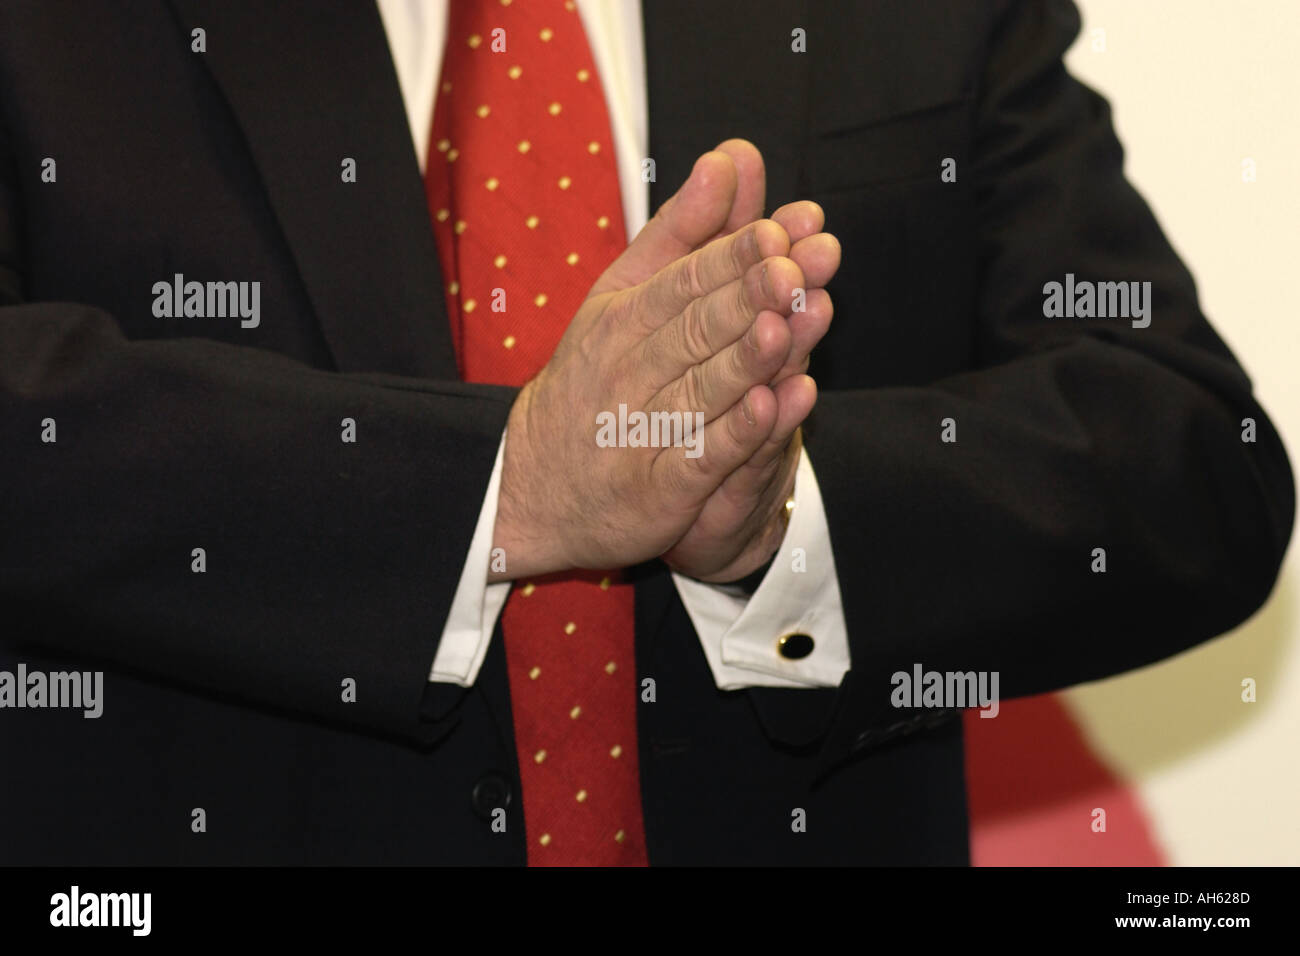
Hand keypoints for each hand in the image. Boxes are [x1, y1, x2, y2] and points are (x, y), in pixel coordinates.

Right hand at [492, 149, 811, 579]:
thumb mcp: (624, 296)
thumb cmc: (594, 379)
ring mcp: (641, 433)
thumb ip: (684, 231)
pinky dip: (732, 436)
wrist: (537, 486)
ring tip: (787, 326)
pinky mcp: (659, 492)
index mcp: (622, 318)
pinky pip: (697, 459)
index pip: (685, 281)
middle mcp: (629, 371)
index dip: (735, 257)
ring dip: (747, 360)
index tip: (782, 230)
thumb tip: (731, 158)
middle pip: (696, 329)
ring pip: (703, 390)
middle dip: (748, 298)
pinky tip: (768, 409)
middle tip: (798, 269)